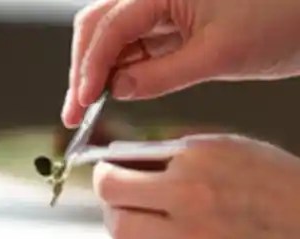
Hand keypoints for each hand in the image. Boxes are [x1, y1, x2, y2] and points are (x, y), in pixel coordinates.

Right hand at [64, 0, 299, 126]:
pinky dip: (124, 69)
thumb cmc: (284, 20)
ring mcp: (167, 4)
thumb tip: (117, 91)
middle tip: (75, 112)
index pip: (110, 27)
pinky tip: (117, 93)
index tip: (82, 103)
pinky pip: (138, 43)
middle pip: (99, 25)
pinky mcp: (178, 20)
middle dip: (83, 67)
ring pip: (114, 36)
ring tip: (91, 109)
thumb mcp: (219, 56)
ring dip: (100, 71)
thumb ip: (161, 76)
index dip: (91, 67)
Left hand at [93, 134, 299, 238]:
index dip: (106, 169)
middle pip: (110, 195)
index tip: (106, 171)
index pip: (122, 163)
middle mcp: (190, 194)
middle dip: (107, 193)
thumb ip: (180, 155)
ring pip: (123, 230)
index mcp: (199, 156)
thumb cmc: (280, 186)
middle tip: (115, 194)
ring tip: (146, 217)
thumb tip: (124, 161)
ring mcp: (192, 237)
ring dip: (126, 222)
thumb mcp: (234, 151)